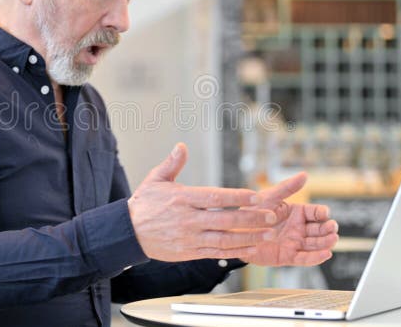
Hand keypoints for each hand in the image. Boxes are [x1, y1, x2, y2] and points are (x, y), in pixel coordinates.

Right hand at [128, 143, 279, 261]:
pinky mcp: (189, 252)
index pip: (214, 197)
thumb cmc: (144, 204)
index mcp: (182, 199)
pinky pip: (216, 252)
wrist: (128, 232)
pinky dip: (235, 250)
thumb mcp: (155, 180)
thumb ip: (171, 164)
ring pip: (224, 239)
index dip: (236, 197)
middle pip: (225, 220)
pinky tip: (251, 247)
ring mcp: (190, 238)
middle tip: (272, 216)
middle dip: (251, 219)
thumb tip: (181, 146)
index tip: (255, 196)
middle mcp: (188, 219)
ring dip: (249, 237)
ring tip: (269, 233)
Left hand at [242, 173, 338, 266]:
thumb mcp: (270, 197)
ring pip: (314, 244)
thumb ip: (287, 187)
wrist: (235, 231)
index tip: (326, 213)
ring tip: (333, 240)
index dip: (322, 213)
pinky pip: (303, 258)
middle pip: (319, 229)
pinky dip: (315, 258)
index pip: (315, 213)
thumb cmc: (251, 212)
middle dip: (328, 229)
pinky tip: (325, 254)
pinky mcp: (287, 256)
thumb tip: (304, 174)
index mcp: (296, 213)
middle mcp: (298, 228)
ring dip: (325, 243)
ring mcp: (294, 242)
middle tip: (333, 228)